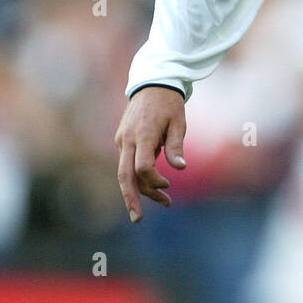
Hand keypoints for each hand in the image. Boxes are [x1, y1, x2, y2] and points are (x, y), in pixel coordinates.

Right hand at [115, 86, 186, 221]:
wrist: (151, 84)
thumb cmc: (169, 104)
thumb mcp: (179, 122)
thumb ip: (176, 146)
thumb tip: (180, 168)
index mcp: (142, 135)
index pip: (142, 167)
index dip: (154, 181)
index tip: (169, 185)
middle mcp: (127, 140)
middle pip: (124, 176)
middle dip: (130, 199)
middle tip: (137, 219)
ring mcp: (122, 141)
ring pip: (126, 173)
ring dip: (141, 190)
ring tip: (166, 201)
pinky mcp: (122, 141)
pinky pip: (128, 164)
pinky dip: (139, 177)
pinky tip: (156, 186)